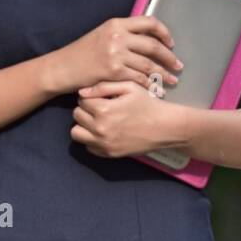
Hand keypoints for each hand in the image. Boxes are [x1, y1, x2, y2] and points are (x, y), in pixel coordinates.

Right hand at [45, 16, 181, 95]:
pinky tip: (156, 89)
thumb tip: (142, 40)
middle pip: (153, 45)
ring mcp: (116, 54)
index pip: (149, 22)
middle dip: (169, 57)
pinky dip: (150, 84)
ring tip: (172, 81)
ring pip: (148, 64)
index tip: (171, 43)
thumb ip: (121, 34)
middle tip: (178, 66)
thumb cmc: (81, 54)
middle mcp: (118, 36)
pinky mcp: (114, 71)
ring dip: (163, 73)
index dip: (164, 33)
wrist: (63, 68)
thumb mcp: (102, 35)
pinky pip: (138, 78)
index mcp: (117, 23)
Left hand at [70, 81, 184, 159]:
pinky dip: (92, 140)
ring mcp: (103, 144)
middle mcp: (100, 128)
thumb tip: (81, 92)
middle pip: (76, 116)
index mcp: (104, 109)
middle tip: (98, 108)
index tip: (100, 97)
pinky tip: (104, 133)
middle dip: (85, 110)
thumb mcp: (129, 87)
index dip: (90, 96)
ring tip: (97, 121)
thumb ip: (103, 87)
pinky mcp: (108, 154)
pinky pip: (88, 147)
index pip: (81, 100)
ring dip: (83, 126)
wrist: (164, 127)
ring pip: (76, 134)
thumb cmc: (148, 104)